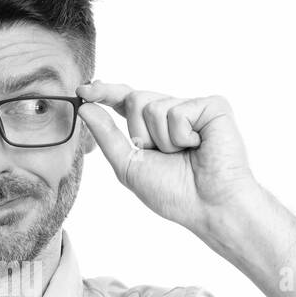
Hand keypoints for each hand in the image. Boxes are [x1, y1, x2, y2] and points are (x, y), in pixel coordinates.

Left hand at [77, 81, 258, 235]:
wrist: (208, 205)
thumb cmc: (173, 192)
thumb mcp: (128, 165)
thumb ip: (106, 135)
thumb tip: (84, 107)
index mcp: (152, 127)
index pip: (124, 101)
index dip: (105, 92)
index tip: (83, 90)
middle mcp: (172, 112)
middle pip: (134, 100)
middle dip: (140, 133)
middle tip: (165, 156)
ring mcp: (192, 107)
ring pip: (153, 106)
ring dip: (162, 140)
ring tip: (185, 154)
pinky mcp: (212, 106)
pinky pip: (177, 111)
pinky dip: (181, 136)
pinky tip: (199, 146)